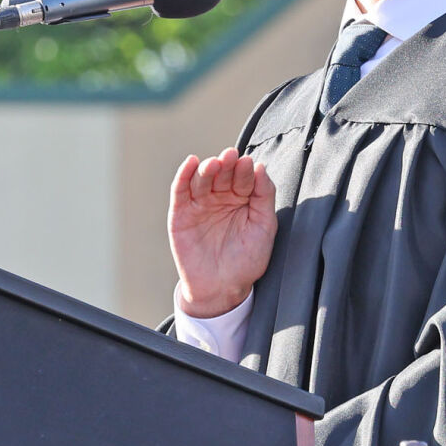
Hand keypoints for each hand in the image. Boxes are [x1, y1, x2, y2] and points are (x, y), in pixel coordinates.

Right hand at [168, 148, 277, 317]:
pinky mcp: (181, 213)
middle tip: (231, 157)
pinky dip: (184, 175)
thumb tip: (261, 167)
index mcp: (242, 199)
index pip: (244, 178)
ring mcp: (200, 204)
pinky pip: (181, 190)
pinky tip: (192, 163)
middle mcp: (221, 198)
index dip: (245, 170)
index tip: (249, 164)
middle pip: (223, 174)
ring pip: (202, 179)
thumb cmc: (246, 260)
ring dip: (208, 168)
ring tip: (215, 163)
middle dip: (227, 165)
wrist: (222, 288)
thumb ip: (264, 196)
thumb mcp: (264, 227)